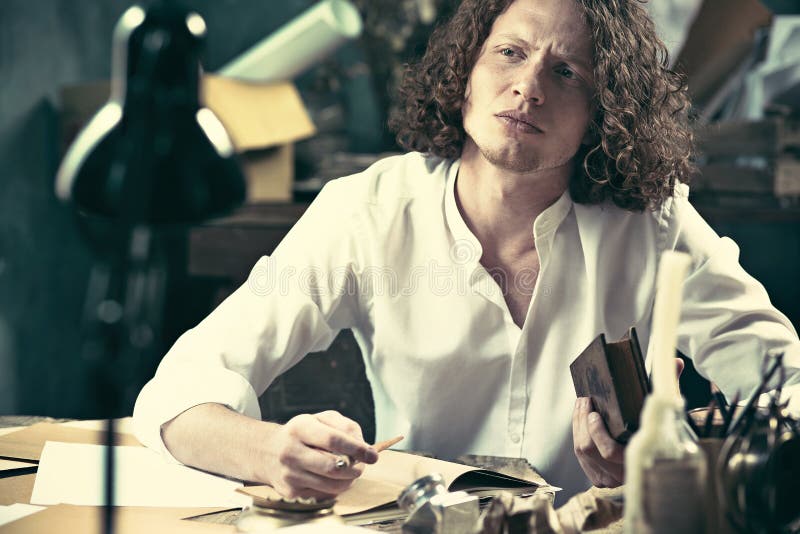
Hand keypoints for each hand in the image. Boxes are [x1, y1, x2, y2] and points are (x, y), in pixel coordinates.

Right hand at [261, 410, 377, 499]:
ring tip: (351, 471)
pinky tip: (331, 477)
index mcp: (300, 427)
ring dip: (349, 480)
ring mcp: (289, 474)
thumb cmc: (303, 433)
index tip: (372, 455)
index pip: (333, 439)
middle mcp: (290, 451)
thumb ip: (345, 427)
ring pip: (331, 484)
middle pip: (333, 466)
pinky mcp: (290, 491)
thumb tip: (364, 447)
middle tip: (362, 465)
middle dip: (355, 468)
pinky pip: (324, 494)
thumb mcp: (321, 419)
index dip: (356, 448)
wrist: (267, 452)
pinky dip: (335, 487)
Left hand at [573, 358, 685, 486]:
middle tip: (585, 401)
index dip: (598, 433)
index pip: (610, 452)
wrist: (660, 461)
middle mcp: (622, 474)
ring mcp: (608, 478)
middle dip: (582, 422)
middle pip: (590, 449)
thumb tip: (676, 362)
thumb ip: (669, 388)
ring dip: (578, 425)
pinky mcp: (598, 478)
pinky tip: (581, 418)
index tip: (594, 413)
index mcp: (639, 460)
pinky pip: (581, 456)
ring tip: (582, 404)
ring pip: (582, 451)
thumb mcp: (667, 413)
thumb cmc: (662, 433)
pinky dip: (578, 434)